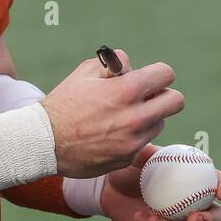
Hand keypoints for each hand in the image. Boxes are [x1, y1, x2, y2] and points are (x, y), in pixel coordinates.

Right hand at [41, 49, 183, 177]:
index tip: (148, 78)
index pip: (166, 75)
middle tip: (146, 96)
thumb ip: (115, 63)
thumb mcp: (85, 72)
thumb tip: (132, 67)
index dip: (157, 73)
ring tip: (123, 115)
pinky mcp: (128, 158)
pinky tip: (113, 133)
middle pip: (176, 101)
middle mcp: (136, 117)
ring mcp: (134, 140)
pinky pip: (144, 141)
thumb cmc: (64, 104)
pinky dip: (135, 135)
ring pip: (161, 122)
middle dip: (163, 95)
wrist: (45, 142)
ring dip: (149, 116)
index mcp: (126, 91)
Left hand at [101, 144, 220, 220]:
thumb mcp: (137, 155)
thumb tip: (155, 148)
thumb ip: (148, 152)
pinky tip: (139, 217)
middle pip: (217, 216)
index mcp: (197, 179)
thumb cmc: (130, 165)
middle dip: (212, 220)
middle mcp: (195, 202)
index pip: (218, 182)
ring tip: (151, 218)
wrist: (111, 187)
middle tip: (194, 219)